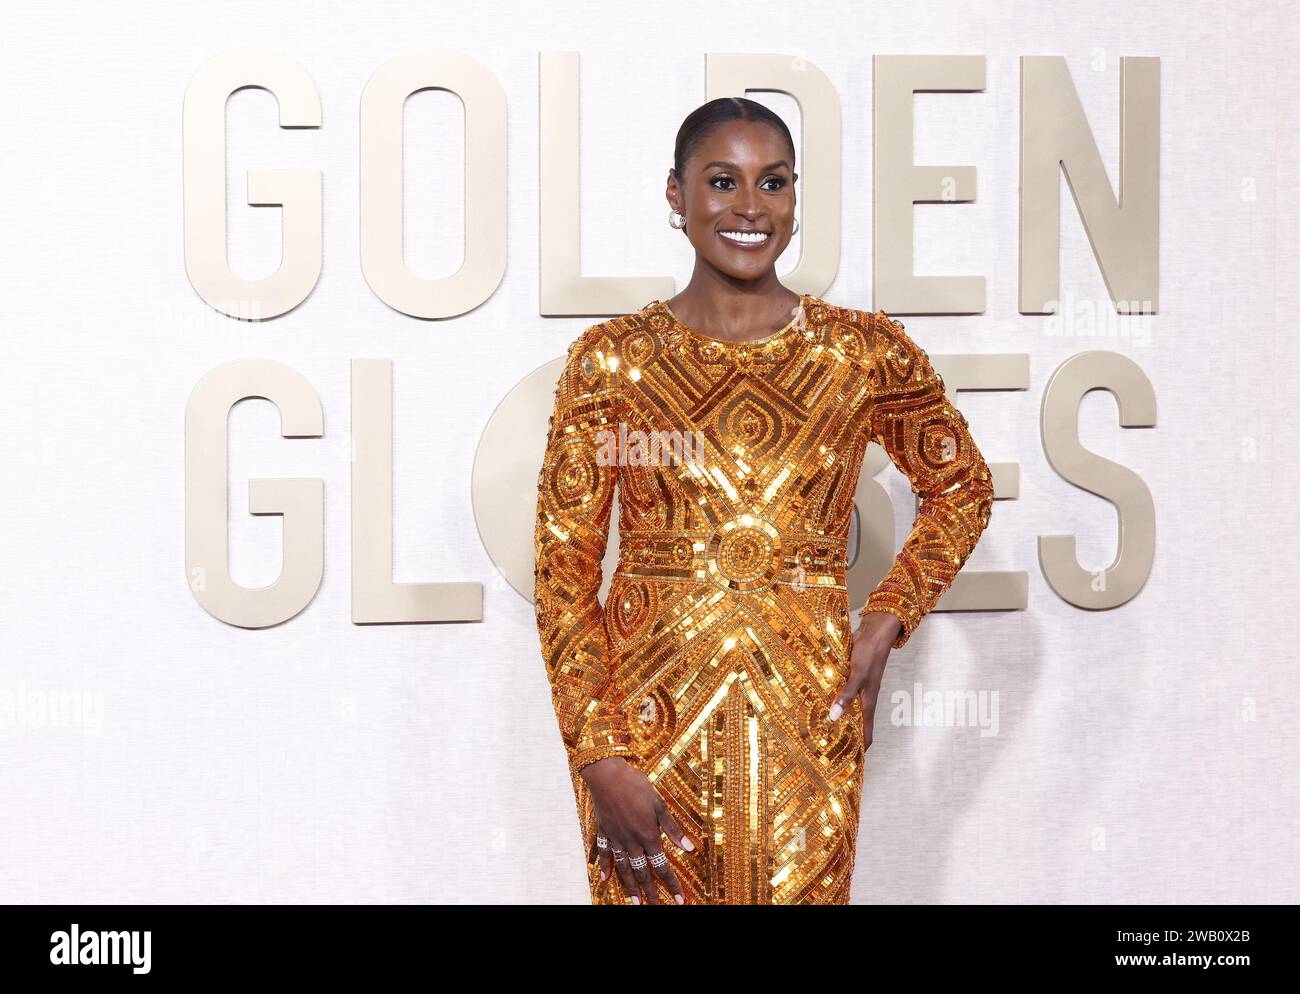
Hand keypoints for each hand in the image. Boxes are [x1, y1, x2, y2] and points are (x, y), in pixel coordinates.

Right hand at [579, 756, 695, 903]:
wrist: (606, 774)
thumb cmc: (636, 785)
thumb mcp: (659, 804)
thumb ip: (673, 829)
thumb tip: (690, 849)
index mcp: (648, 835)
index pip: (662, 866)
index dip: (672, 884)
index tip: (680, 900)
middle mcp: (631, 842)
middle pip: (642, 873)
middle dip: (651, 893)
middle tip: (657, 907)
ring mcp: (616, 838)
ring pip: (624, 869)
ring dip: (630, 887)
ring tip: (636, 903)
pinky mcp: (604, 831)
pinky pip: (604, 853)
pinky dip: (605, 867)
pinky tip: (605, 880)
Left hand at [827, 612, 902, 751]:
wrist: (874, 631)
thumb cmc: (869, 654)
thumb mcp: (857, 676)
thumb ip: (846, 695)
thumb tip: (833, 717)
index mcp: (868, 704)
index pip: (866, 736)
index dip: (859, 751)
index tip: (846, 765)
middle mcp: (863, 700)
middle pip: (854, 725)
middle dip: (842, 738)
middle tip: (822, 749)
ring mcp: (856, 689)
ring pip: (845, 709)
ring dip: (834, 718)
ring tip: (814, 728)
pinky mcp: (848, 678)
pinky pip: (839, 694)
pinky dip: (830, 700)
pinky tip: (814, 700)